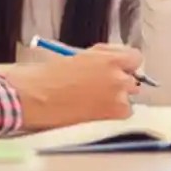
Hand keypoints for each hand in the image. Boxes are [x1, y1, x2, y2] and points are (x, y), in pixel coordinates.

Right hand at [0, 43, 142, 128]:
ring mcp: (117, 96)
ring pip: (129, 96)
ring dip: (118, 97)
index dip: (125, 64)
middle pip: (134, 78)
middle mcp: (118, 76)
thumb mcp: (80, 56)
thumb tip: (114, 62)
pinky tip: (96, 110)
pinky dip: (114, 113)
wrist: (35, 96)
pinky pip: (125, 112)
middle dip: (121, 81)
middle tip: (102, 86)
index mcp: (109, 58)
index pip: (136, 58)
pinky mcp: (111, 114)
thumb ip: (101, 57)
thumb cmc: (49, 75)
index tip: (118, 68)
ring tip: (95, 99)